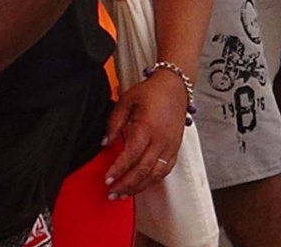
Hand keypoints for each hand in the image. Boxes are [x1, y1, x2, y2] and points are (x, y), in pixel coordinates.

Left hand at [103, 69, 189, 197]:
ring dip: (139, 186)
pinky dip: (153, 180)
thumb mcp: (126, 100)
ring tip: (124, 194)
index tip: (107, 179)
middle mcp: (161, 138)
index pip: (131, 154)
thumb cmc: (152, 92)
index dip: (118, 169)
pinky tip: (141, 185)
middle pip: (144, 169)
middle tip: (112, 192)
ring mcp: (171, 145)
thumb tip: (105, 142)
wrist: (176, 87)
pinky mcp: (176, 148)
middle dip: (126, 184)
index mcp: (148, 126)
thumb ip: (114, 122)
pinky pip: (165, 169)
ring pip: (156, 173)